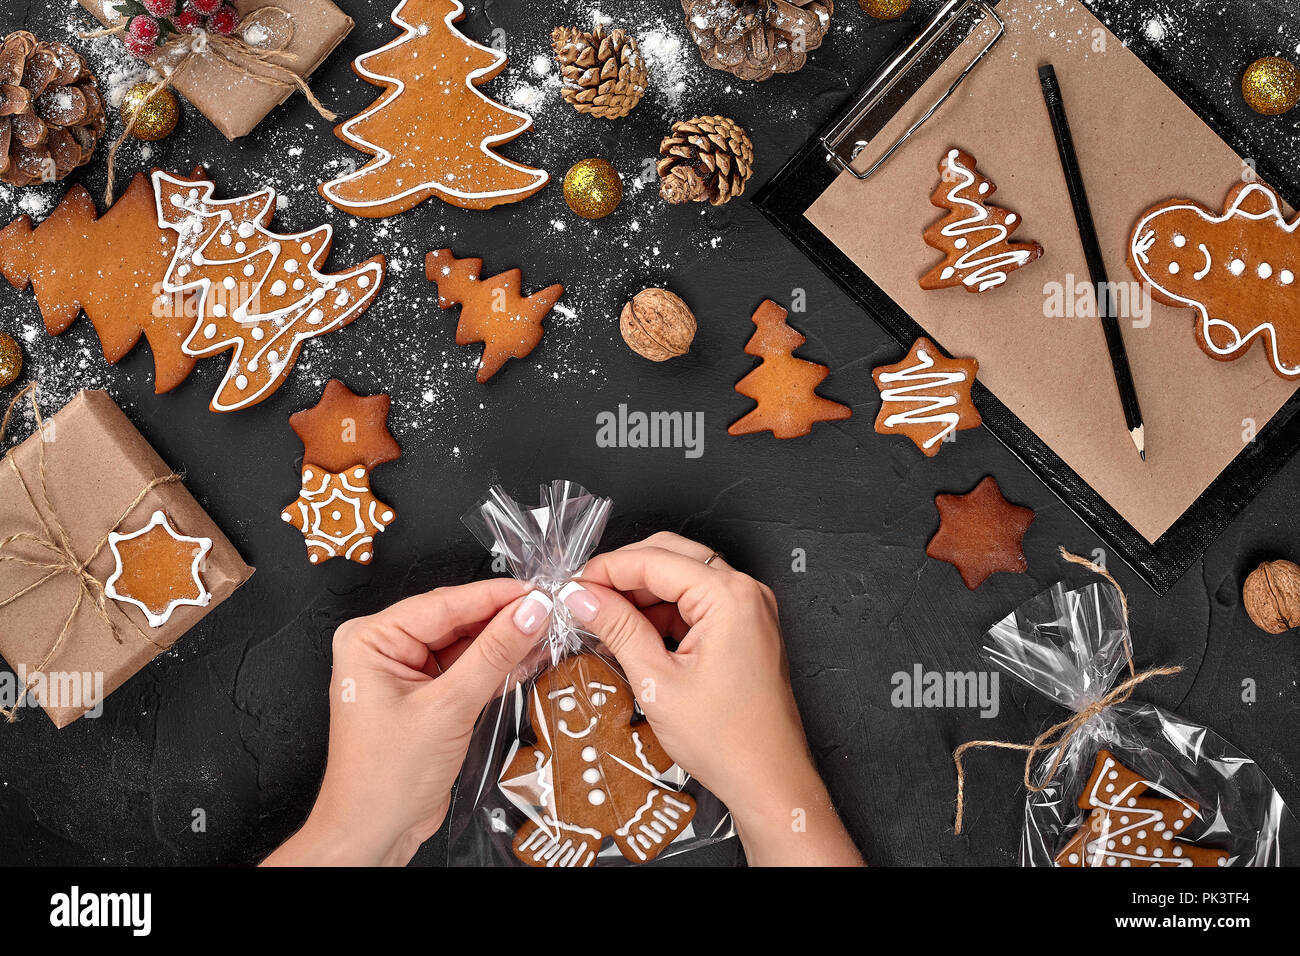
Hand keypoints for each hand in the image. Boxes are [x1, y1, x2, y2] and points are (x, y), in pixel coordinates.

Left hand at [263, 578, 555, 865]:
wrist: (374, 833)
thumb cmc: (383, 779)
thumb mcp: (447, 708)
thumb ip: (492, 655)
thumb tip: (528, 613)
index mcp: (371, 639)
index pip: (443, 604)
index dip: (494, 596)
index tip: (537, 591)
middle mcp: (385, 650)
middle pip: (456, 621)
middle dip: (503, 618)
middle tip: (549, 610)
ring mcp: (407, 674)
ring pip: (467, 645)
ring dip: (505, 642)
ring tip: (547, 630)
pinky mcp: (428, 697)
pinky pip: (468, 670)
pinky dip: (498, 666)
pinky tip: (530, 656)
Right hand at [566, 533, 861, 865]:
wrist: (768, 780)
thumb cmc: (728, 741)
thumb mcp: (657, 682)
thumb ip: (618, 629)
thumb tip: (584, 597)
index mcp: (729, 597)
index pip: (655, 559)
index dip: (607, 568)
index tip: (574, 585)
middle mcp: (745, 593)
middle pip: (671, 556)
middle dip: (623, 574)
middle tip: (584, 597)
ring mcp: (748, 609)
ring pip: (682, 578)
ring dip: (641, 594)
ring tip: (602, 619)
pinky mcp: (743, 628)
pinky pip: (696, 604)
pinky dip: (662, 613)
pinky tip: (631, 632)